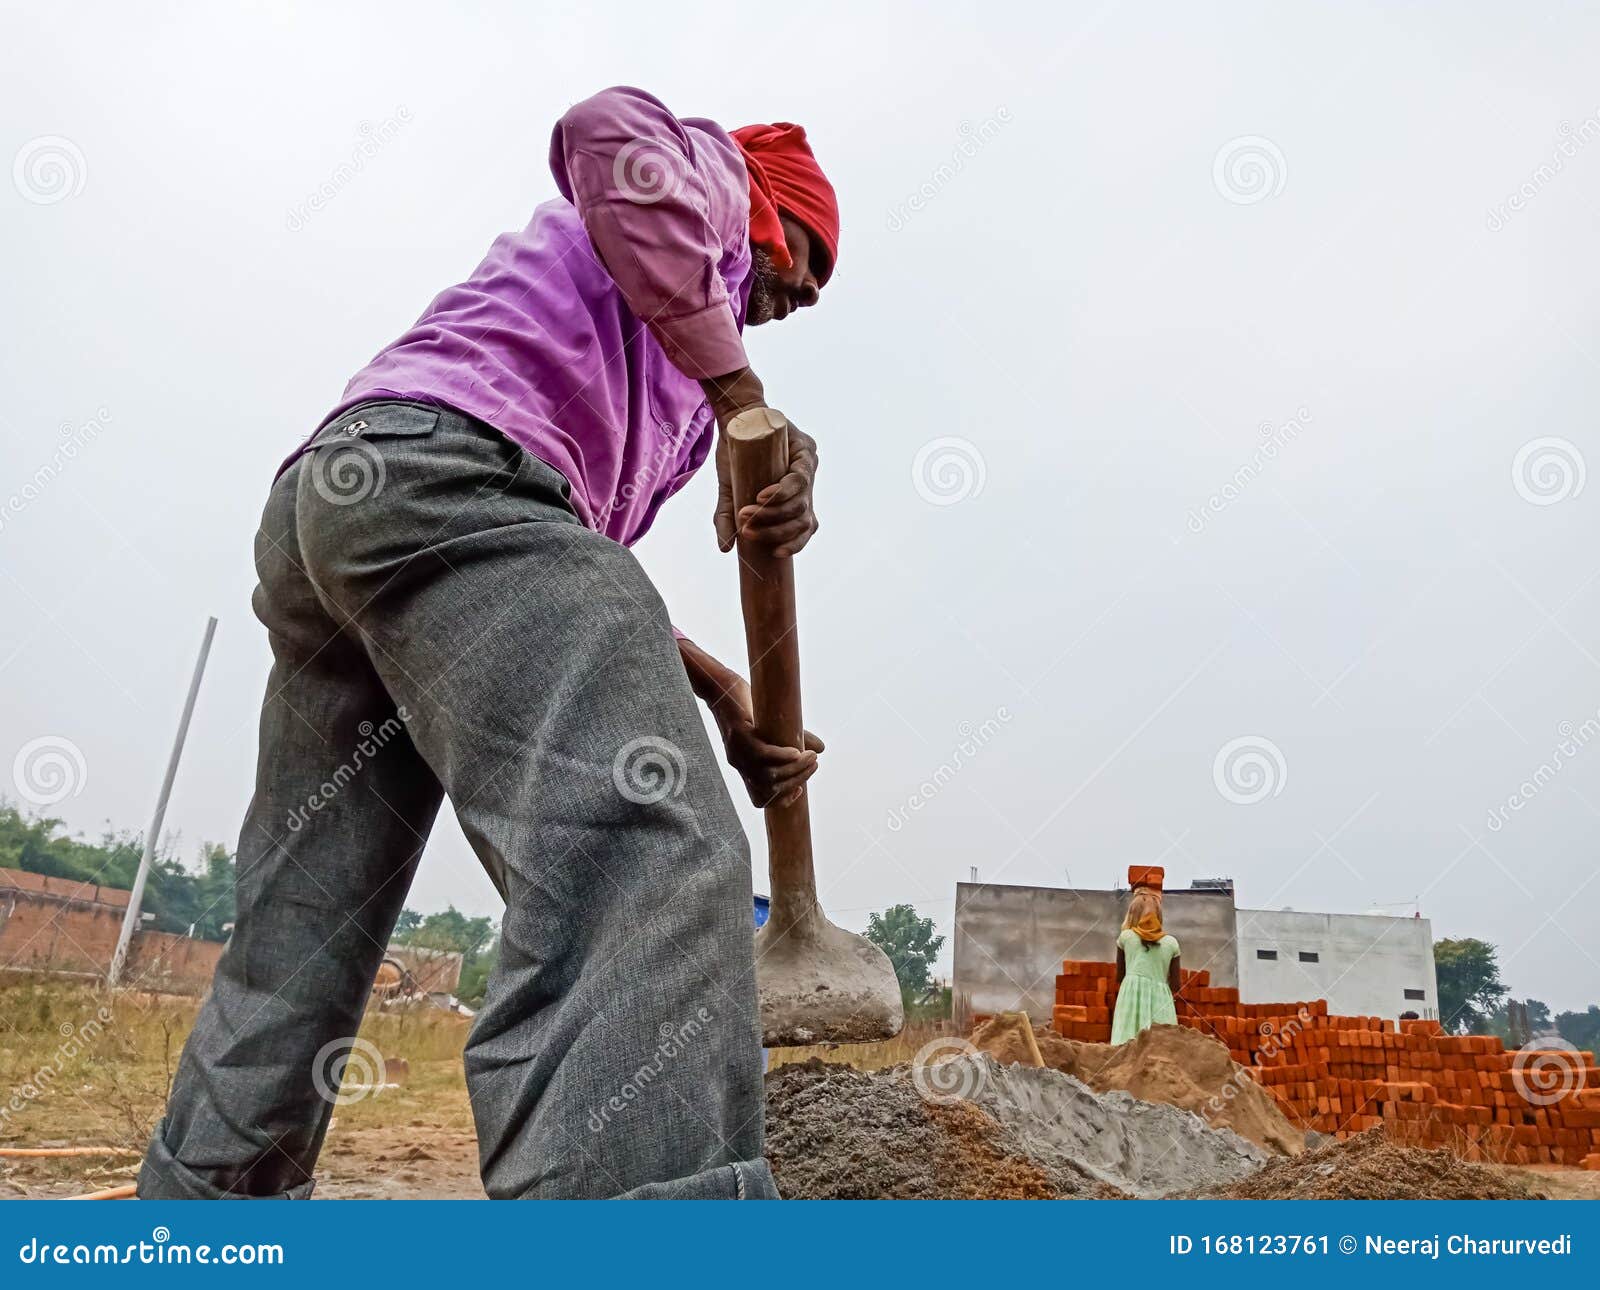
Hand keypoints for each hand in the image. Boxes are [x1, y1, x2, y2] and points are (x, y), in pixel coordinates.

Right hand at [702, 368, 818, 556]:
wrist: (735, 418)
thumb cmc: (736, 456)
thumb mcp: (729, 490)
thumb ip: (728, 517)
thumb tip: (724, 549)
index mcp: (797, 498)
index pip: (807, 527)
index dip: (798, 543)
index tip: (777, 554)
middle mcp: (808, 483)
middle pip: (805, 518)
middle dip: (777, 531)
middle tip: (749, 532)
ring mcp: (809, 466)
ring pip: (802, 501)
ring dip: (774, 514)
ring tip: (748, 514)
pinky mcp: (805, 448)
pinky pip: (799, 477)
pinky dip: (781, 492)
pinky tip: (763, 497)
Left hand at [710, 675, 824, 807]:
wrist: (720, 686)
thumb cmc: (745, 705)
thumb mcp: (771, 727)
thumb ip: (794, 739)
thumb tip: (821, 749)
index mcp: (744, 766)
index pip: (759, 797)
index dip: (781, 800)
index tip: (799, 789)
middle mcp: (739, 763)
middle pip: (770, 786)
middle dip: (797, 780)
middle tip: (814, 765)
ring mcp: (737, 751)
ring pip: (768, 773)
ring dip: (794, 770)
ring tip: (811, 757)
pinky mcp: (738, 735)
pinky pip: (762, 754)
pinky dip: (782, 756)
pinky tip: (795, 752)